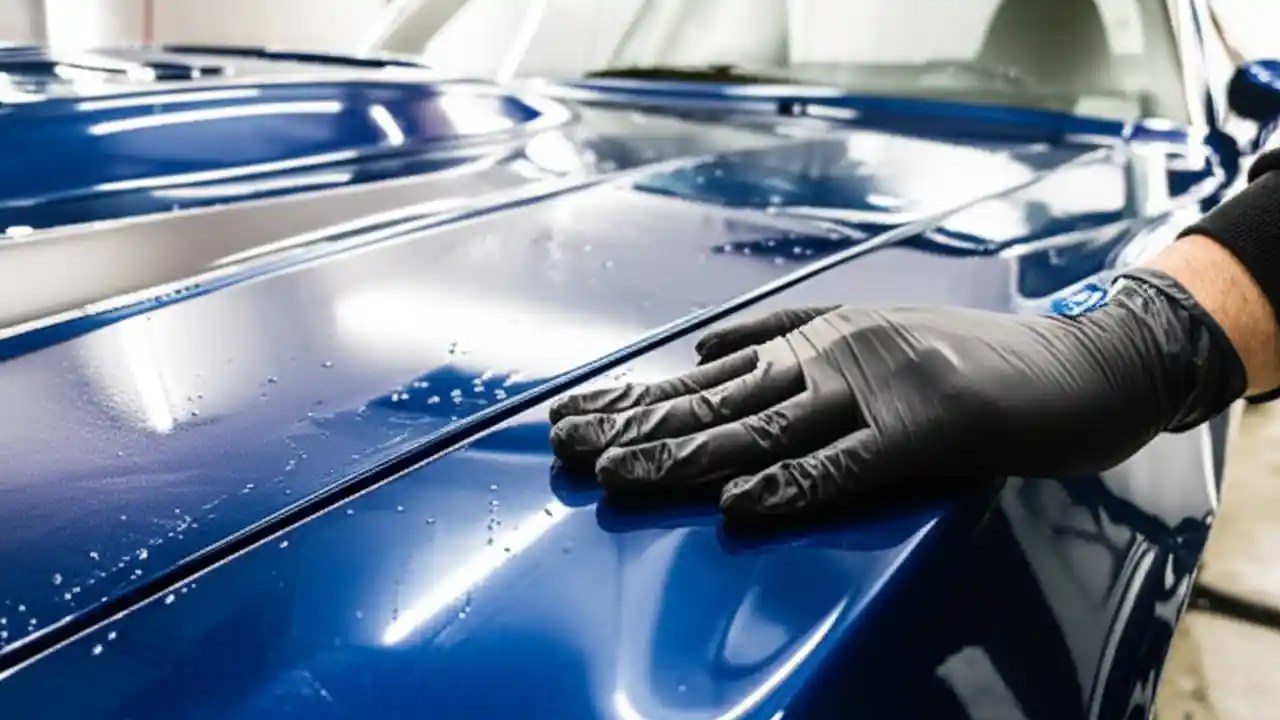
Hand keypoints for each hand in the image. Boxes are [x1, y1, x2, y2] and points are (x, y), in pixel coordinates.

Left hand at [548, 269, 1243, 524]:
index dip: (635, 399)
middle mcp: (834, 355)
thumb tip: (706, 354)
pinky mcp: (930, 425)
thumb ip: (790, 341)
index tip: (571, 419)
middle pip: (717, 400)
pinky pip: (849, 464)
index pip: (705, 377)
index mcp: (816, 339)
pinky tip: (740, 506)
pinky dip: (794, 485)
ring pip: (766, 428)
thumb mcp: (871, 337)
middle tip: (565, 448)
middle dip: (637, 426)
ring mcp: (880, 387)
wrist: (1081, 364)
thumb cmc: (971, 361)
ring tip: (620, 475)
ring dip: (689, 454)